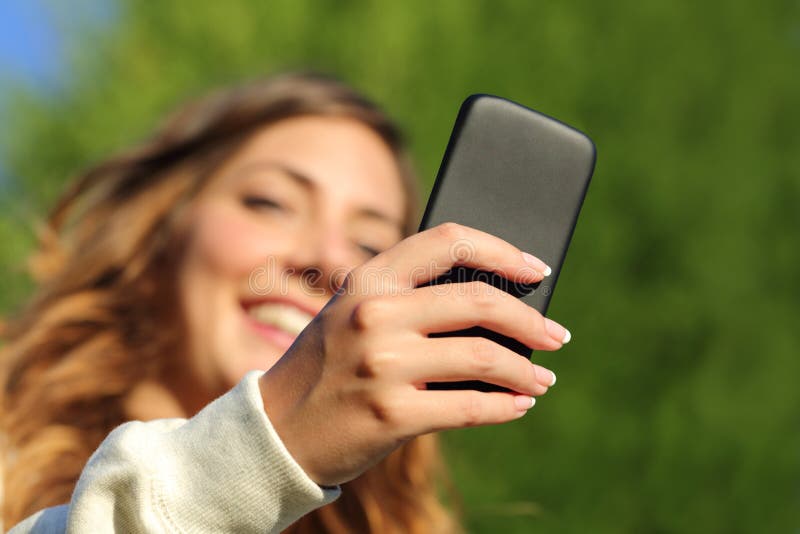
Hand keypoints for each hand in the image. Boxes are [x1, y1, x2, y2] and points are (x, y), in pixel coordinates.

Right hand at [258, 222, 569, 485]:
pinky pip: (470, 407)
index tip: (535, 268)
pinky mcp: (390, 415)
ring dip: (525, 371)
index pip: (449, 241)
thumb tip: (496, 309)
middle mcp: (375, 314)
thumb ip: (408, 300)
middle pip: (479, 300)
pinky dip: (505, 407)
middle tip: (557, 335)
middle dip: (531, 321)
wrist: (275, 429)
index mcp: (369, 279)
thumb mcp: (352, 315)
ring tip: (541, 379)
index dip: (502, 250)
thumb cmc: (327, 367)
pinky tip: (517, 405)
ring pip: (484, 357)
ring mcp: (382, 365)